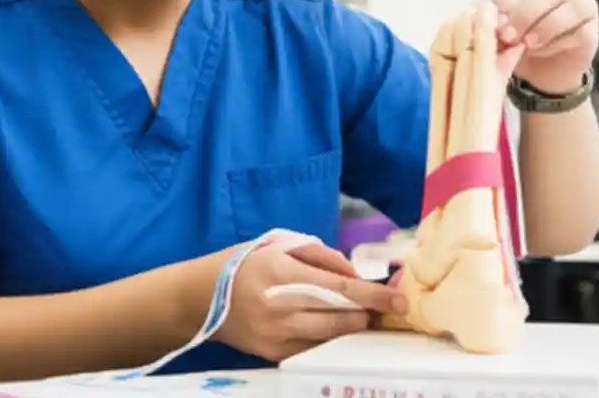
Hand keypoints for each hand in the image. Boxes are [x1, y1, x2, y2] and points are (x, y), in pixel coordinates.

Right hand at [214, 241, 406, 361]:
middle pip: (339, 317)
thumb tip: (355, 277)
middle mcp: (280, 307)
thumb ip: (322, 258)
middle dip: (368, 314)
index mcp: (283, 274)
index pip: (340, 289)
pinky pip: (312, 349)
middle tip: (387, 309)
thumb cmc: (245, 264)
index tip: (399, 301)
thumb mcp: (281, 245)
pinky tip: (338, 331)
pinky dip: (330, 341)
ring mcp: (275, 335)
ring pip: (329, 337)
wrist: (199, 298)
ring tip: (364, 319)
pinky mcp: (271, 353)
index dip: (374, 296)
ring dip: (353, 329)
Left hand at [493, 0, 598, 94]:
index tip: (495, 21)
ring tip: (525, 44)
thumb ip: (500, 18)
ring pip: (571, 8)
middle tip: (508, 35)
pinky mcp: (592, 30)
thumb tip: (489, 17)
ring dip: (544, 28)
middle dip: (526, 13)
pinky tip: (541, 51)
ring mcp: (585, 4)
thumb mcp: (506, 26)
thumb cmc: (523, 38)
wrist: (544, 68)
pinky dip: (556, 43)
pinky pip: (579, 33)